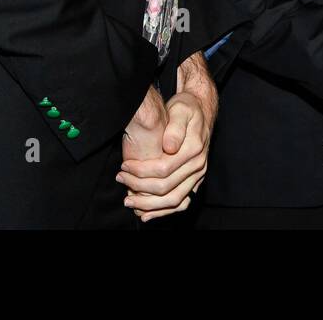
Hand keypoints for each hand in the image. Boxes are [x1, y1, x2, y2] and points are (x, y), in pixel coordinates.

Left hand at [118, 54, 215, 220]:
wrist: (201, 110)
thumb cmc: (187, 109)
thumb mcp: (181, 109)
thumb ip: (175, 127)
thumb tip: (169, 146)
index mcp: (194, 149)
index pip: (163, 169)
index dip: (140, 171)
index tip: (124, 166)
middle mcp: (198, 165)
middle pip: (166, 188)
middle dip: (139, 187)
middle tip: (121, 180)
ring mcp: (198, 174)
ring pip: (173, 200)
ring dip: (149, 205)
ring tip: (129, 201)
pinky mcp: (195, 180)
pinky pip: (181, 202)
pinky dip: (163, 211)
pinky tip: (146, 214)